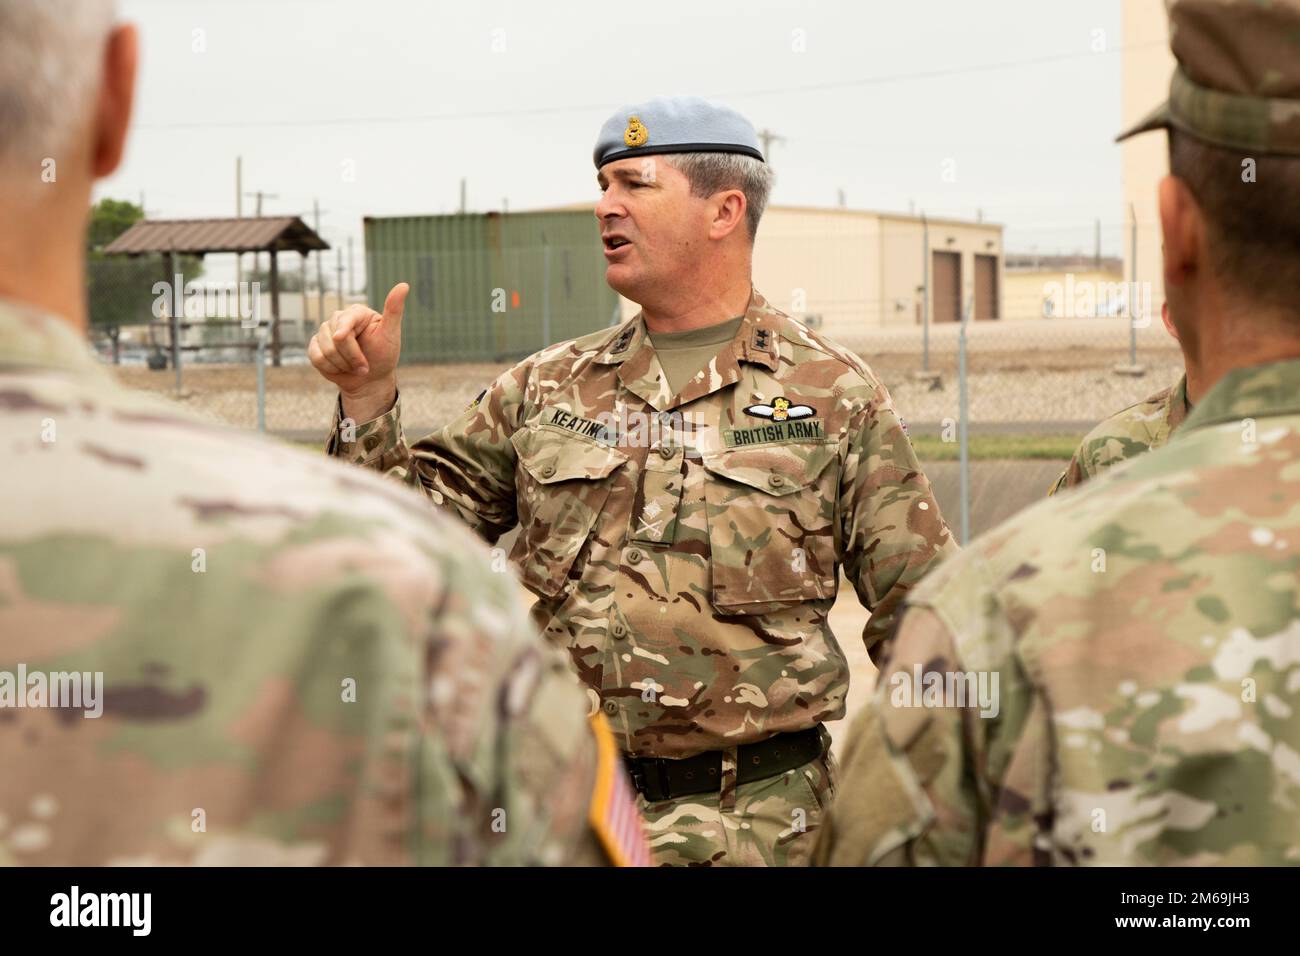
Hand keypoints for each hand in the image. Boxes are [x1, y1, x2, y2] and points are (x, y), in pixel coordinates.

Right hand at [309, 282, 407, 419]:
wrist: (371, 379)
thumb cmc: (383, 355)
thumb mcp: (391, 334)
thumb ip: (394, 310)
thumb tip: (404, 285)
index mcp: (357, 312)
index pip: (344, 320)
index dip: (343, 332)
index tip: (341, 339)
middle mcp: (339, 319)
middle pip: (335, 338)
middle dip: (351, 357)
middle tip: (364, 366)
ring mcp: (326, 332)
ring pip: (325, 350)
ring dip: (342, 365)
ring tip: (354, 367)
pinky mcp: (316, 346)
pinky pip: (315, 357)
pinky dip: (330, 368)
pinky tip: (340, 369)